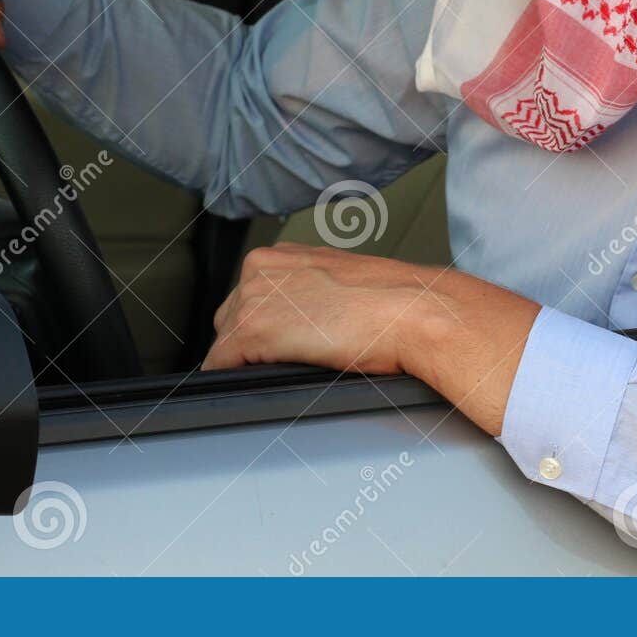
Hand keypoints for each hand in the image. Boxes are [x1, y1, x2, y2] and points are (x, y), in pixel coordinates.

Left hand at [203, 241, 541, 434]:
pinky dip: (237, 379)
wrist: (414, 310)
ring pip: (226, 342)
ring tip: (293, 368)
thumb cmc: (393, 300)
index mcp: (282, 254)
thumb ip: (309, 293)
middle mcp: (260, 267)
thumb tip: (299, 321)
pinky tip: (267, 382)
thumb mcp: (341, 284)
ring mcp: (253, 297)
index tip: (283, 343)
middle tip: (291, 358)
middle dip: (252, 341)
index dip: (265, 327)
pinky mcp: (251, 330)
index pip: (249, 298)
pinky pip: (221, 365)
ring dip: (249, 360)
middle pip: (231, 318)